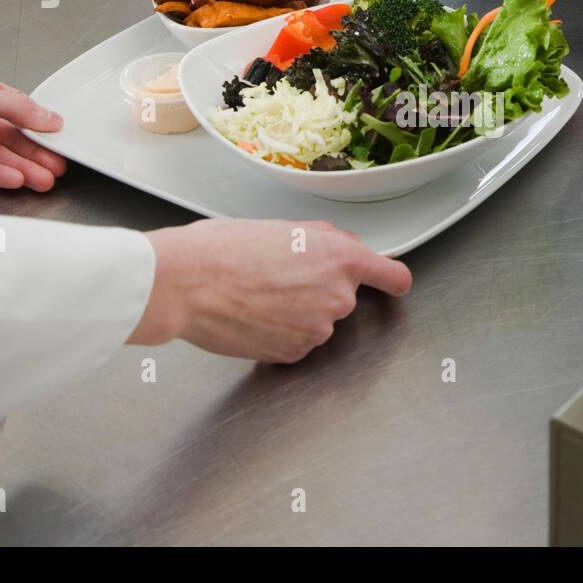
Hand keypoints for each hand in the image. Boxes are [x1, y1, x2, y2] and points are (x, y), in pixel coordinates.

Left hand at [0, 63, 66, 189]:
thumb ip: (20, 109)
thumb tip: (51, 118)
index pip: (15, 113)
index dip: (38, 129)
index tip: (58, 142)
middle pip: (7, 139)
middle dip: (33, 155)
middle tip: (55, 170)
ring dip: (20, 168)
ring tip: (42, 181)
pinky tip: (14, 180)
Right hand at [133, 219, 411, 362]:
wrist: (188, 283)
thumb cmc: (227, 249)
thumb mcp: (287, 227)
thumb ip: (329, 241)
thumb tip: (347, 250)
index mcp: (342, 260)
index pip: (394, 277)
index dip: (391, 279)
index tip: (391, 282)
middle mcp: (338, 298)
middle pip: (345, 297)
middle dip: (320, 289)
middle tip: (280, 274)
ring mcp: (318, 331)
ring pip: (318, 320)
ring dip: (298, 311)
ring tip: (259, 293)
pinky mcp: (294, 354)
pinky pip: (297, 341)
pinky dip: (281, 332)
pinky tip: (255, 315)